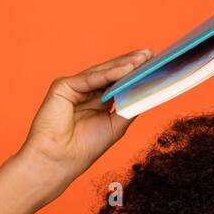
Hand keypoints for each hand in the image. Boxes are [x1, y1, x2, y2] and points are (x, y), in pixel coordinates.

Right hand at [17, 47, 152, 182]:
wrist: (60, 160)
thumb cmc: (84, 148)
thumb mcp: (116, 125)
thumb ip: (129, 107)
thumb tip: (147, 91)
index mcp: (97, 101)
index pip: (118, 82)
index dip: (135, 73)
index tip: (154, 64)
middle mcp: (85, 92)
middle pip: (111, 73)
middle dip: (131, 63)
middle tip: (150, 53)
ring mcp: (74, 87)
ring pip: (102, 72)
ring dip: (123, 64)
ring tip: (143, 59)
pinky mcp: (63, 86)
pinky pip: (90, 78)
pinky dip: (109, 73)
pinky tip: (126, 69)